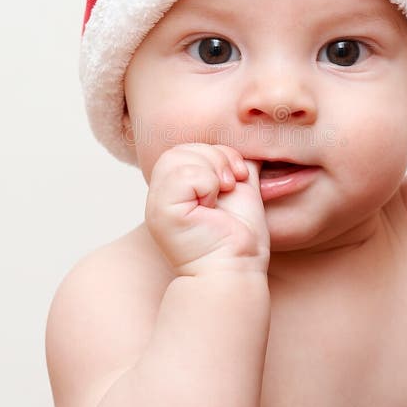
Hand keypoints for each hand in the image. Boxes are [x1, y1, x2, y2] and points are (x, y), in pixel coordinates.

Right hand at [145, 143, 269, 277]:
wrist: (237, 268)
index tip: (238, 176)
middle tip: (230, 185)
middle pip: (180, 148)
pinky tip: (211, 207)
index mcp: (175, 190)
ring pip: (179, 157)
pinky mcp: (162, 211)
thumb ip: (234, 162)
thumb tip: (250, 138)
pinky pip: (184, 174)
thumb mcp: (239, 187)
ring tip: (221, 194)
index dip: (218, 153)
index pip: (187, 148)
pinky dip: (207, 184)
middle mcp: (160, 195)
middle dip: (216, 157)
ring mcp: (156, 204)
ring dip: (212, 170)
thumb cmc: (239, 237)